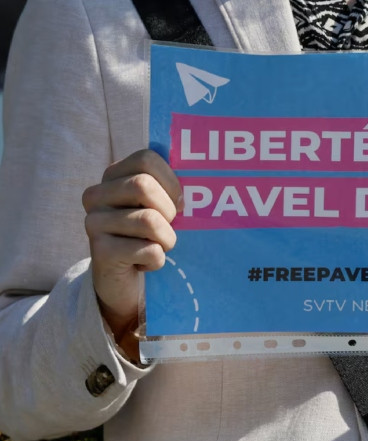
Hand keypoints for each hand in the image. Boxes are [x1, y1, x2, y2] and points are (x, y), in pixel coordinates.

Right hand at [82, 150, 181, 357]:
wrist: (125, 281)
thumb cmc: (150, 237)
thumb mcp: (160, 207)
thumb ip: (173, 188)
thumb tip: (201, 183)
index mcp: (113, 176)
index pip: (146, 159)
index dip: (171, 181)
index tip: (177, 202)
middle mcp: (96, 195)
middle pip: (143, 186)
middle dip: (168, 211)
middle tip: (167, 227)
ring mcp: (93, 223)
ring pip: (149, 220)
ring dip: (167, 240)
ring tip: (158, 247)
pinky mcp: (100, 252)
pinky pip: (148, 250)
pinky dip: (157, 260)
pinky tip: (145, 264)